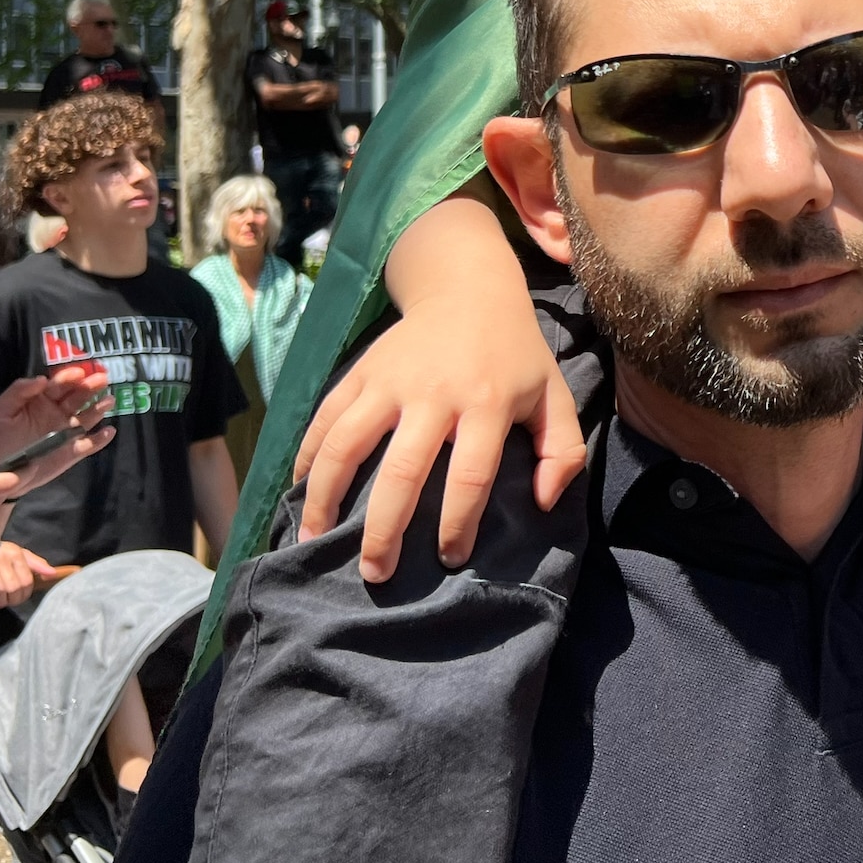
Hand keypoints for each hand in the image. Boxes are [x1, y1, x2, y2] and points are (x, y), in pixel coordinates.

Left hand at [0, 363, 117, 491]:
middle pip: (78, 397)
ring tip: (108, 401)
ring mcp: (67, 432)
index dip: (69, 377)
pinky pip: (90, 444)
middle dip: (90, 386)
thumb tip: (42, 379)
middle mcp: (58, 413)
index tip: (79, 373)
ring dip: (99, 408)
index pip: (59, 385)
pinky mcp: (72, 452)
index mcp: (41, 400)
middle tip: (102, 379)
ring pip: (88, 417)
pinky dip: (100, 439)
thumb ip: (18, 392)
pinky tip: (108, 432)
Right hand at [0, 540, 70, 612]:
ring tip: (1, 601)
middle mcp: (1, 560)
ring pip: (0, 593)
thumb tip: (53, 574)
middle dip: (14, 599)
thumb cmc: (2, 554)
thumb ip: (37, 564)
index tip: (22, 596)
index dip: (26, 593)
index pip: (26, 580)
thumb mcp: (21, 555)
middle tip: (11, 601)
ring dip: (2, 602)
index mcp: (15, 554)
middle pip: (14, 588)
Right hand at [295, 291, 584, 579]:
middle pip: (401, 471)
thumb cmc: (516, 354)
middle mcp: (434, 392)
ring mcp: (389, 380)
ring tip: (316, 542)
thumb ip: (563, 451)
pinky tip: (300, 494)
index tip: (449, 558)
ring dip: (327, 498)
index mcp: (487, 402)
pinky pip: (325, 419)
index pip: (470, 474)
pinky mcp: (360, 371)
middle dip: (385, 530)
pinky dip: (308, 457)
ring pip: (347, 445)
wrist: (468, 288)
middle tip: (376, 574)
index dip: (458, 523)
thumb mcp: (555, 396)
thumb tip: (544, 504)